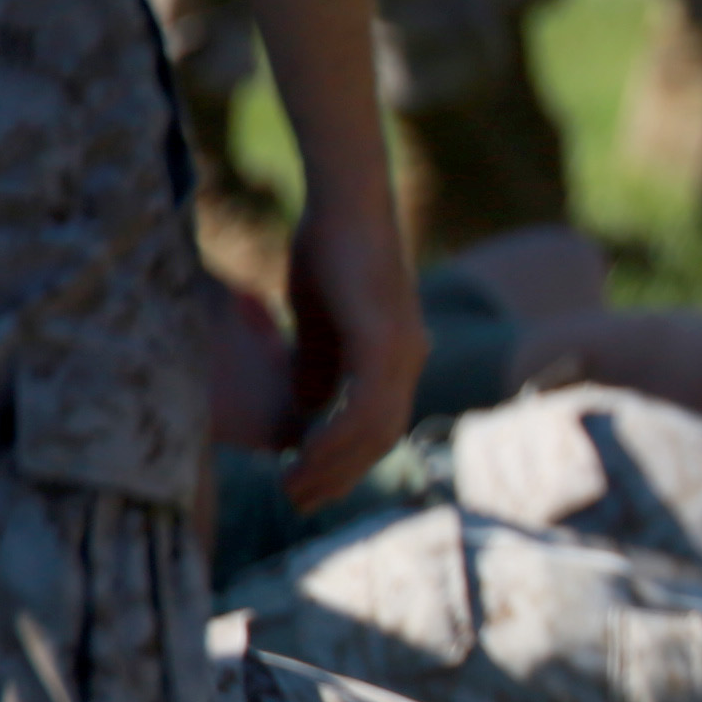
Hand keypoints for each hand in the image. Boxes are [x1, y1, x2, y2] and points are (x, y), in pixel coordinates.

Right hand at [268, 168, 427, 516]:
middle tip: (297, 500)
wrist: (344, 200)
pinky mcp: (384, 338)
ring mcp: (402, 349)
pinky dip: (337, 434)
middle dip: (339, 475)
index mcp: (396, 355)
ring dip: (334, 464)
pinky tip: (305, 451)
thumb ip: (318, 362)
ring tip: (293, 486)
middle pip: (382, 439)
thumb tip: (309, 408)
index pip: (378, 426)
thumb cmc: (329, 247)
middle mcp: (409, 357)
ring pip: (375, 431)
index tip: (308, 484)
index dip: (345, 461)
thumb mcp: (317, 317)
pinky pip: (365, 405)